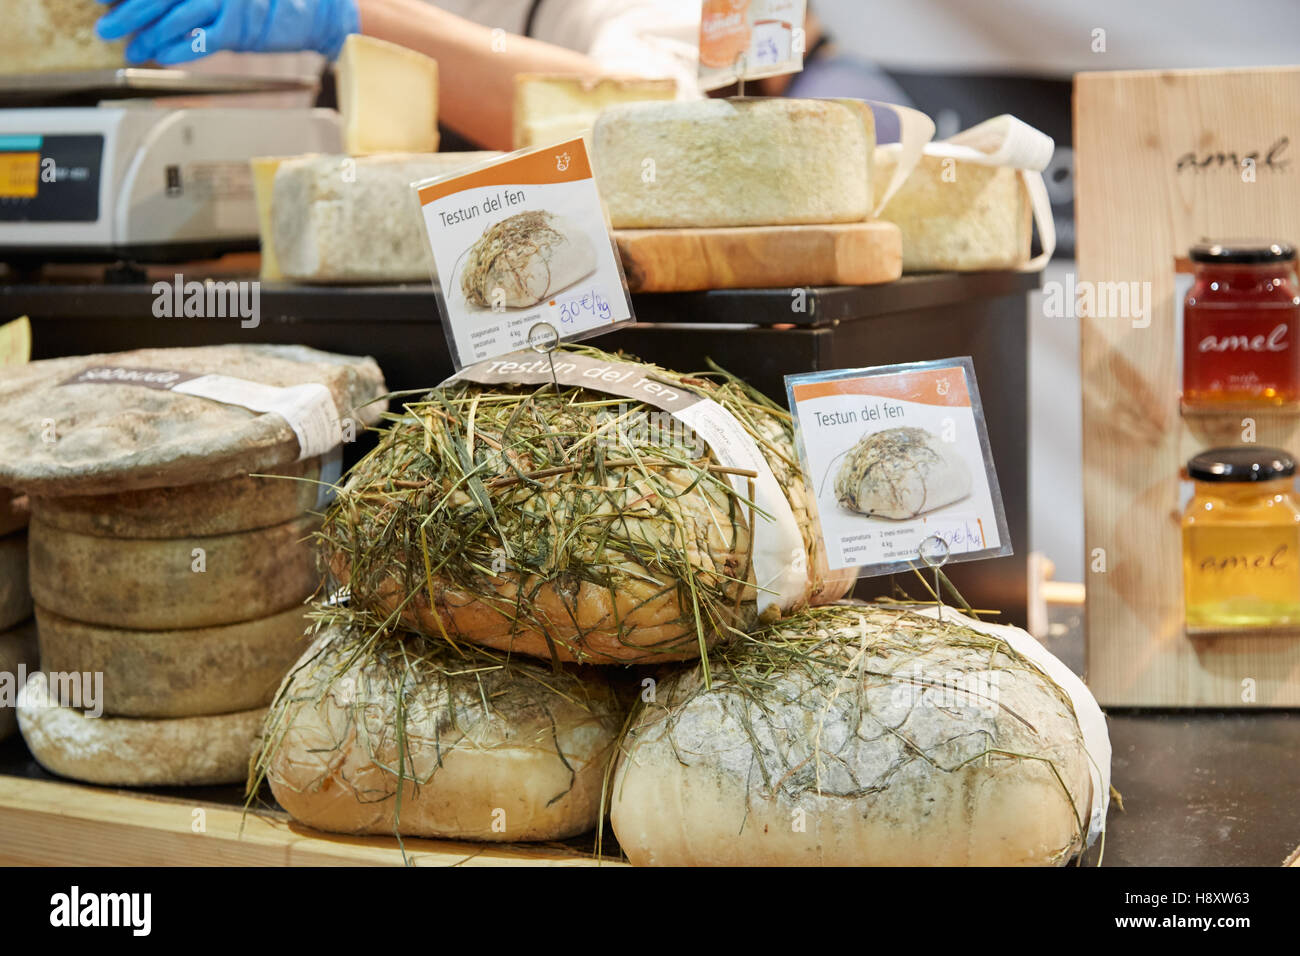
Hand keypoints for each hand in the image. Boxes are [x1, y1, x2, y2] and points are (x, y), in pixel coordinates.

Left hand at [96, 0, 359, 64]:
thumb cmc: (267, 2)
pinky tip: (163, 56)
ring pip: (176, 16)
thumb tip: (148, 8)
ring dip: (149, 36)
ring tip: (133, 50)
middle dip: (127, 13)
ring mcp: (228, 2)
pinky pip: (203, 39)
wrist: (313, 9)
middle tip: (106, 29)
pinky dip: (181, 49)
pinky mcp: (242, 27)